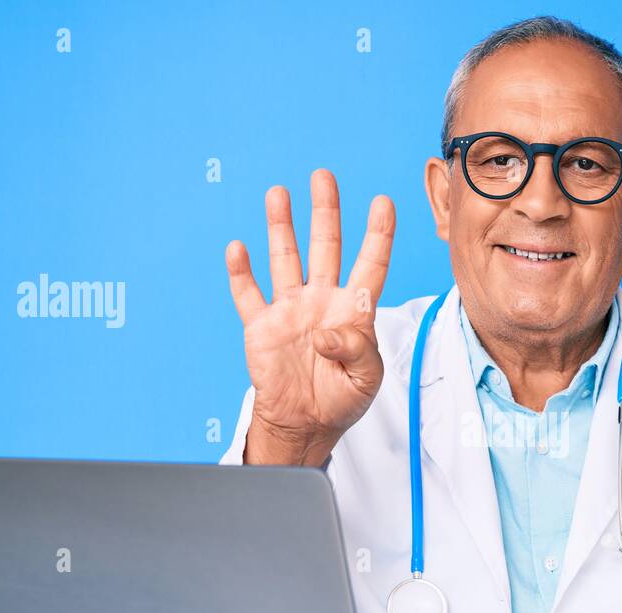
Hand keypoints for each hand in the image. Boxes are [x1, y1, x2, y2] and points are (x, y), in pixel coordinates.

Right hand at [226, 170, 394, 464]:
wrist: (304, 425)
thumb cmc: (342, 400)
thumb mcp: (366, 380)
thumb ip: (356, 350)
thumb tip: (326, 332)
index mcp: (354, 311)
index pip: (370, 265)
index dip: (378, 235)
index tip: (383, 202)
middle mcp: (322, 301)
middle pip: (326, 247)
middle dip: (325, 212)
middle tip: (323, 177)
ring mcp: (290, 310)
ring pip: (286, 259)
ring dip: (281, 227)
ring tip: (278, 193)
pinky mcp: (261, 326)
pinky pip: (248, 294)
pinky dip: (241, 273)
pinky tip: (238, 248)